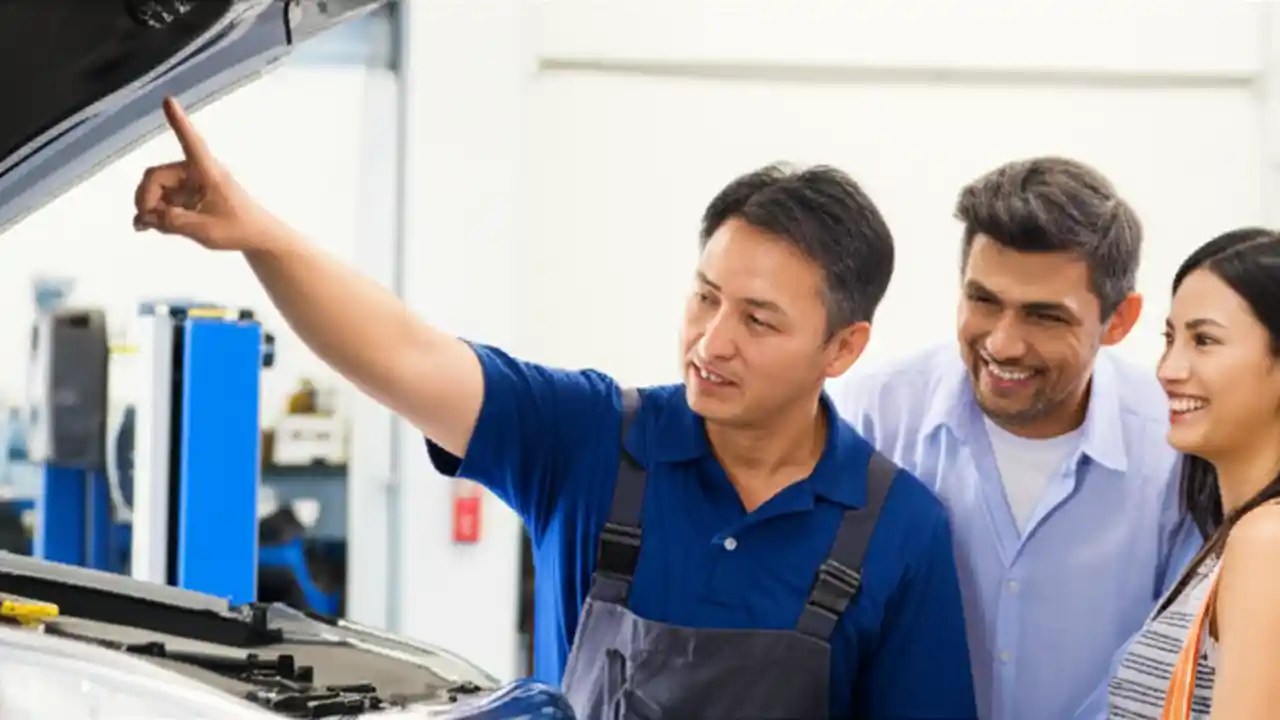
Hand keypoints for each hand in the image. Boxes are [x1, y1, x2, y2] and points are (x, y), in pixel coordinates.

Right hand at [133, 97, 279, 250]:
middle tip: (146, 222)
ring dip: (151, 206)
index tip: (168, 99)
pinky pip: (165, 199)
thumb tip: (146, 216)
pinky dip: (156, 211)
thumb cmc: (239, 229)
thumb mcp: (205, 230)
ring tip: (149, 227)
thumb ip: (173, 221)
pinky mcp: (190, 196)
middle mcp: (197, 172)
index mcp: (208, 172)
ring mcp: (192, 184)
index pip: (191, 142)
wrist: (258, 239)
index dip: (178, 122)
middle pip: (157, 176)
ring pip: (158, 188)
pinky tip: (147, 226)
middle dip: (147, 197)